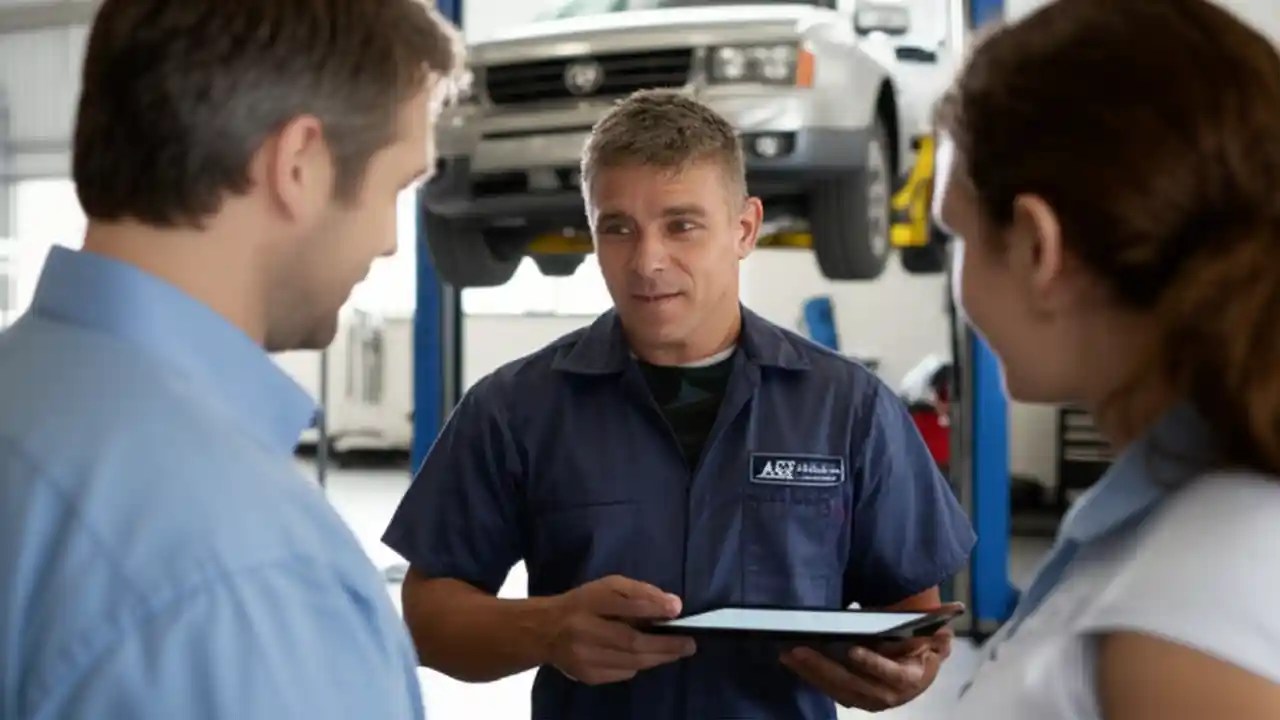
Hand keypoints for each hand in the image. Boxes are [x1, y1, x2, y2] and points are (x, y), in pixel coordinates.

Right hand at [547, 575, 696, 685]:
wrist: (544, 630)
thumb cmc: (583, 603)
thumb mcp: (608, 586)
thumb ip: (639, 593)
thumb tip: (673, 606)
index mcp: (589, 601)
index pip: (624, 604)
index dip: (652, 607)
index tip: (676, 610)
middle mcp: (584, 630)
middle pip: (630, 641)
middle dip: (664, 645)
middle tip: (688, 644)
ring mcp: (584, 657)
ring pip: (629, 662)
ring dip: (657, 657)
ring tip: (676, 652)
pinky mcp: (586, 674)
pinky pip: (621, 673)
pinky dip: (639, 666)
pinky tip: (648, 658)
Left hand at [780, 602, 960, 711]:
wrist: (919, 665)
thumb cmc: (921, 642)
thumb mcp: (931, 632)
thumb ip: (937, 622)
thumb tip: (955, 607)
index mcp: (912, 676)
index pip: (892, 674)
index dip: (873, 664)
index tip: (853, 651)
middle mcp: (890, 695)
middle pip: (854, 684)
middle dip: (825, 668)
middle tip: (799, 649)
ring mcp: (870, 699)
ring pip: (838, 689)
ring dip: (812, 673)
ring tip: (789, 654)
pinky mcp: (855, 698)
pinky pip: (832, 689)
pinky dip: (812, 676)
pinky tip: (793, 662)